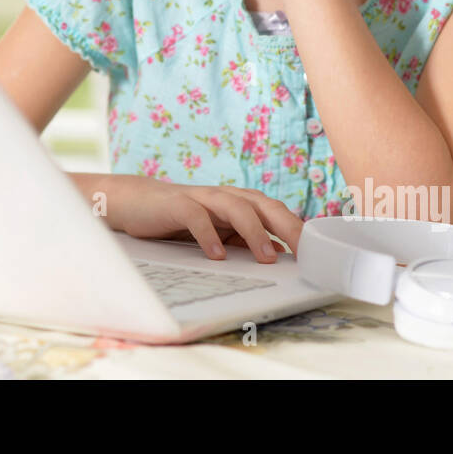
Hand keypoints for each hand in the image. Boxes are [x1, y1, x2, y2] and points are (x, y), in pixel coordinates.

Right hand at [102, 175, 303, 262]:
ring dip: (254, 232)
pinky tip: (217, 255)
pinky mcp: (176, 204)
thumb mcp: (217, 231)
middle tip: (305, 251)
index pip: (275, 211)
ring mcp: (201, 198)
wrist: (135, 202)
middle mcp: (224, 196)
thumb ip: (243, 239)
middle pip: (263, 204)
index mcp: (237, 202)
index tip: (317, 252)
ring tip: (267, 257)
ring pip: (235, 207)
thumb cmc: (181, 219)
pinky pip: (196, 217)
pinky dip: (209, 235)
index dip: (296, 228)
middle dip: (287, 225)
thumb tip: (280, 255)